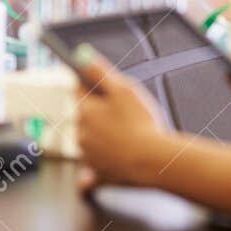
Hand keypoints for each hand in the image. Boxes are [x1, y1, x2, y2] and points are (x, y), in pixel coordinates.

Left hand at [73, 47, 169, 186]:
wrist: (153, 161)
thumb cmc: (141, 124)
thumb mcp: (123, 89)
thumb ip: (100, 72)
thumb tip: (83, 57)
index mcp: (84, 112)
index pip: (77, 90)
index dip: (90, 84)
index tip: (100, 83)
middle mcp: (81, 134)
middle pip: (85, 114)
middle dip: (99, 110)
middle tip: (122, 110)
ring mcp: (88, 155)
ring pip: (91, 137)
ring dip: (102, 133)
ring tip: (127, 132)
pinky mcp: (97, 173)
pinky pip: (93, 167)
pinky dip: (97, 164)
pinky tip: (108, 161)